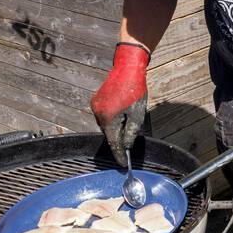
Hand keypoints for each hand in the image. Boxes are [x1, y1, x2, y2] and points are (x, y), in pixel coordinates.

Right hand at [91, 43, 149, 165]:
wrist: (127, 67)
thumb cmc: (135, 90)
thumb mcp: (137, 115)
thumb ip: (131, 132)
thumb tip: (127, 146)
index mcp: (108, 119)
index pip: (114, 143)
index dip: (119, 155)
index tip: (123, 164)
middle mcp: (98, 114)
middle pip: (109, 134)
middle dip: (119, 139)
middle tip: (129, 144)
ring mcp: (95, 106)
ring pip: (106, 125)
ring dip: (116, 127)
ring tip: (128, 119)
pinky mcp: (96, 101)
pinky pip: (104, 116)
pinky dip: (112, 119)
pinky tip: (122, 112)